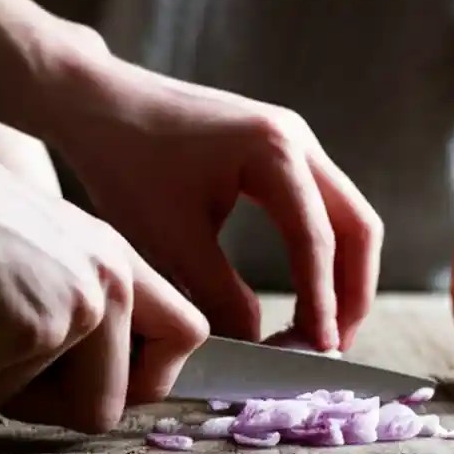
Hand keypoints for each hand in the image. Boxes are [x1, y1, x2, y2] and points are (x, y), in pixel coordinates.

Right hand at [0, 133, 207, 432]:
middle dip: (41, 410)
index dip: (147, 380)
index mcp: (116, 261)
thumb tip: (79, 388)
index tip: (100, 387)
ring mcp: (76, 309)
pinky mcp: (30, 330)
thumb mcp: (35, 251)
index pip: (186, 336)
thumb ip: (70, 307)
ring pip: (40, 413)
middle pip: (106, 408)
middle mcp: (109, 284)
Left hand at [41, 40, 382, 351]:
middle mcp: (296, 139)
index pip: (316, 240)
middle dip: (352, 290)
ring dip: (343, 274)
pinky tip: (306, 290)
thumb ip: (220, 296)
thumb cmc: (125, 163)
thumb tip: (259, 345)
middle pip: (357, 225)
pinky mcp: (278, 150)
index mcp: (273, 151)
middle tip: (334, 345)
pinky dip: (323, 252)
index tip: (317, 351)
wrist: (96, 103)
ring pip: (347, 216)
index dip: (321, 302)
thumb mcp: (170, 240)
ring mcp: (292, 141)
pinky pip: (321, 207)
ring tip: (324, 328)